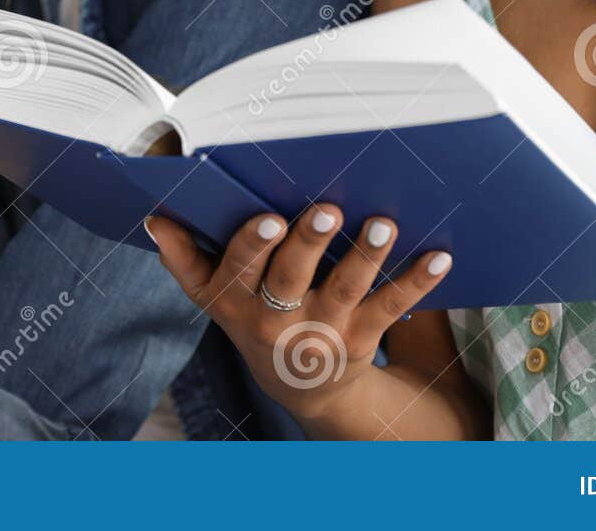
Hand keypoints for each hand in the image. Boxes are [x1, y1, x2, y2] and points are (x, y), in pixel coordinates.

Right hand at [148, 205, 452, 419]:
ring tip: (383, 223)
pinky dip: (418, 281)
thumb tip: (154, 216)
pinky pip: (392, 308)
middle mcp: (276, 320)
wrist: (299, 384)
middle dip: (308, 243)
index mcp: (235, 301)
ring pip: (344, 290)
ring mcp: (321, 331)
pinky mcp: (361, 339)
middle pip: (291, 277)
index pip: (239, 270)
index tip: (270, 217)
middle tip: (326, 209)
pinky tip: (440, 256)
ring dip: (365, 256)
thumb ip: (184, 257)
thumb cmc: (252, 314)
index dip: (253, 245)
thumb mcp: (212, 295)